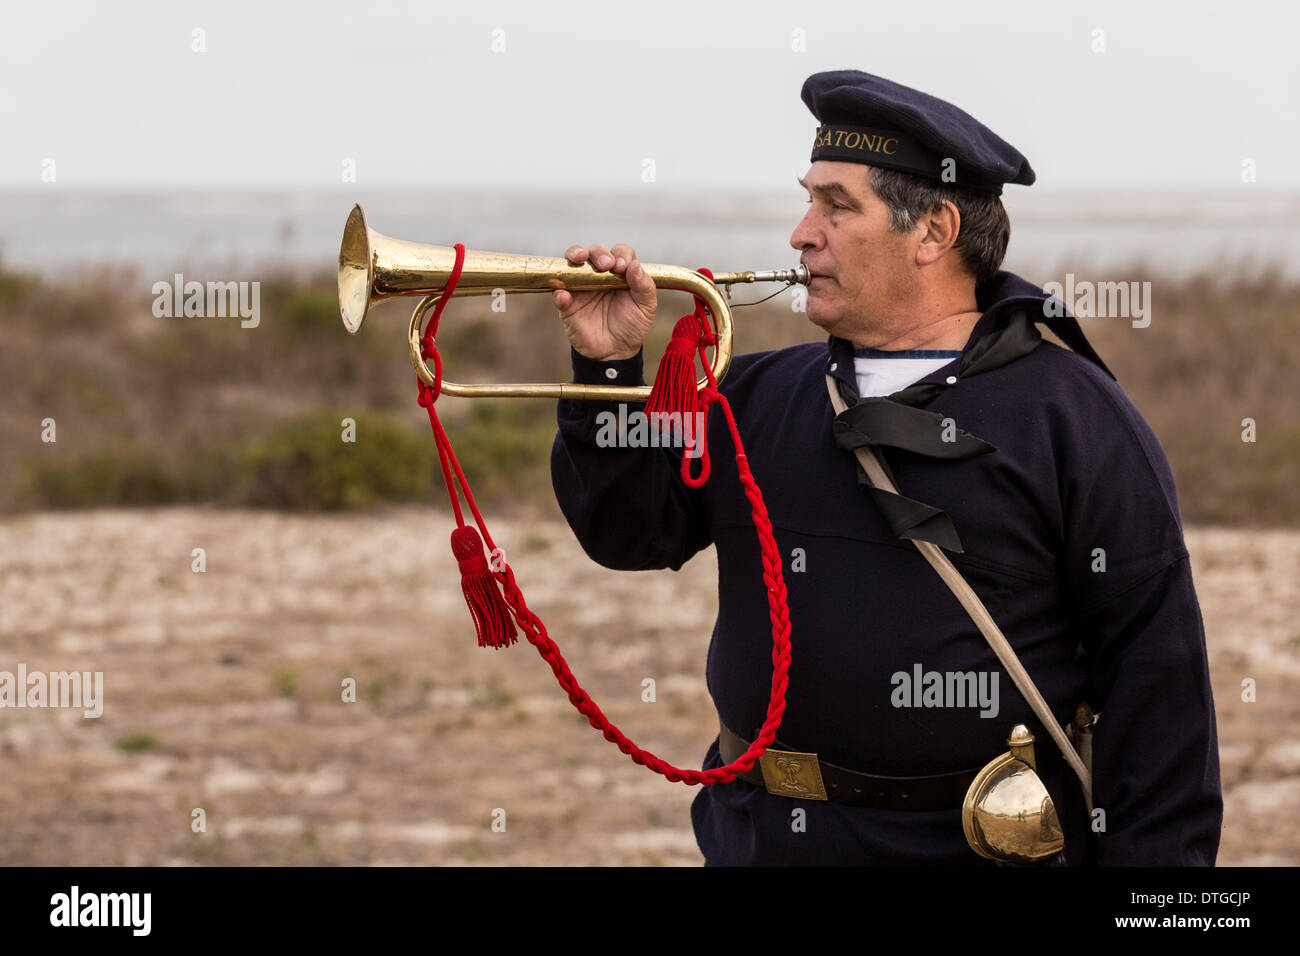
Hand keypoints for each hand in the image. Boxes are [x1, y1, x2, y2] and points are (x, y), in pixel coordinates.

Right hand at [553, 243, 656, 360]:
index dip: (620, 254)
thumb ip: (644, 285)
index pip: (619, 252)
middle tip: (605, 264)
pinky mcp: (568, 304)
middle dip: (598, 253)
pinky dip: (559, 292)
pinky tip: (565, 296)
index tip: (622, 267)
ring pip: (572, 262)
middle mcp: (600, 275)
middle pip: (594, 251)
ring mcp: (581, 287)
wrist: (615, 352)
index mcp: (620, 273)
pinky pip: (559, 293)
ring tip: (579, 259)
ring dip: (574, 255)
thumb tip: (634, 264)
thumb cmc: (632, 326)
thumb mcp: (646, 307)